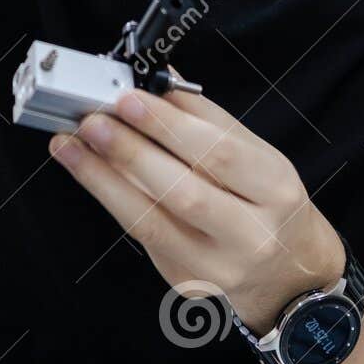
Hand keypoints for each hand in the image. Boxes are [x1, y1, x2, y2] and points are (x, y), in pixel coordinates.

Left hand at [49, 80, 344, 334]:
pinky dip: (112, 200)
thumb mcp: (258, 157)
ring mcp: (216, 267)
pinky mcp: (186, 282)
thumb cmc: (271, 205)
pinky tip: (90, 174)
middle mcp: (251, 235)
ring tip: (72, 145)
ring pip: (152, 222)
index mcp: (275, 190)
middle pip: (184, 192)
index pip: (219, 153)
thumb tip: (162, 82)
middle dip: (129, 152)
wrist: (291, 275)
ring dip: (104, 178)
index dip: (168, 126)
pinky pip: (142, 237)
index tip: (128, 99)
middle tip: (92, 120)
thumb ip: (209, 120)